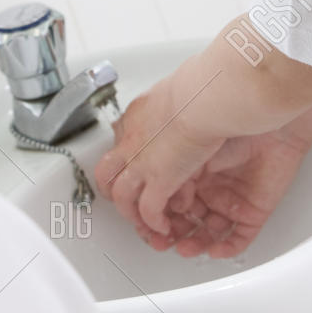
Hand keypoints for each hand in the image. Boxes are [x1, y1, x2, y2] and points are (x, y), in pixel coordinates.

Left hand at [93, 75, 221, 244]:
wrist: (205, 97)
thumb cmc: (202, 86)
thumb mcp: (180, 86)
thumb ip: (177, 97)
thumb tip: (184, 91)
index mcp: (138, 116)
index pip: (120, 138)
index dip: (126, 154)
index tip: (136, 159)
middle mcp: (131, 141)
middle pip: (106, 171)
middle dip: (114, 188)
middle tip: (129, 196)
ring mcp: (141, 164)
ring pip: (121, 198)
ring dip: (131, 212)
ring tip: (143, 220)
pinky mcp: (158, 182)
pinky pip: (148, 211)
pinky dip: (153, 222)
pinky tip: (162, 226)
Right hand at [164, 127, 311, 258]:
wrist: (267, 127)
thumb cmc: (229, 129)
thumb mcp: (186, 156)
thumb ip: (171, 184)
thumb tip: (162, 208)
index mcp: (194, 172)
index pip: (173, 204)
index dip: (161, 218)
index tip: (151, 229)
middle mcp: (212, 187)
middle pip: (190, 221)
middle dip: (175, 234)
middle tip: (164, 243)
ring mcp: (233, 200)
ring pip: (211, 232)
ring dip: (197, 244)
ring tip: (186, 248)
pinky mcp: (254, 210)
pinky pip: (240, 237)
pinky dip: (227, 247)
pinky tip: (215, 250)